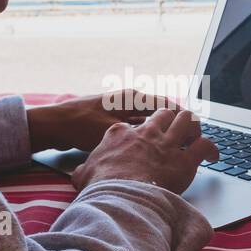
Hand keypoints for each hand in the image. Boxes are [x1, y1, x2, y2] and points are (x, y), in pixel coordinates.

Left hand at [27, 91, 178, 151]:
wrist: (54, 125)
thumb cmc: (81, 125)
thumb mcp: (115, 130)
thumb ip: (141, 134)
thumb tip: (164, 142)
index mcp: (132, 98)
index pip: (168, 105)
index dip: (184, 119)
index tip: (197, 134)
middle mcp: (129, 101)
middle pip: (161, 113)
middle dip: (176, 128)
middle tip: (190, 144)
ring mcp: (121, 110)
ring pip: (150, 122)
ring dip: (161, 134)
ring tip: (175, 150)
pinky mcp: (114, 121)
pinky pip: (138, 128)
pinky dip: (147, 138)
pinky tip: (151, 152)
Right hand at [72, 108, 218, 193]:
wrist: (118, 195)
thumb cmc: (100, 187)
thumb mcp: (84, 174)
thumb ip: (84, 171)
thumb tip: (78, 176)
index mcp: (119, 132)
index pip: (135, 122)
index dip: (144, 128)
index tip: (147, 135)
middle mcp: (145, 132)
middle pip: (164, 113)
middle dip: (173, 120)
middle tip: (177, 131)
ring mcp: (166, 143)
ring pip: (187, 120)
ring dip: (193, 127)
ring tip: (196, 136)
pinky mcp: (184, 159)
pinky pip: (204, 145)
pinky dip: (211, 149)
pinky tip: (213, 156)